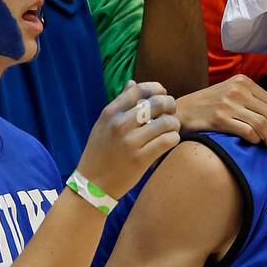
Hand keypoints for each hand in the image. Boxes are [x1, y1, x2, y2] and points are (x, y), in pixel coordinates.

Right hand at [76, 79, 179, 198]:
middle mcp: (120, 124)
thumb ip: (119, 103)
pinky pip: (168, 141)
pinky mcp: (140, 159)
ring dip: (174, 124)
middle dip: (170, 105)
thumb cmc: (100, 152)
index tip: (163, 94)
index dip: (156, 88)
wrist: (92, 184)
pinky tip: (169, 141)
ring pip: (167, 122)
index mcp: (110, 113)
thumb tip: (132, 83)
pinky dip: (173, 139)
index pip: (139, 89)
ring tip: (171, 129)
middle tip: (171, 113)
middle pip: (157, 103)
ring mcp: (130, 142)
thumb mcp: (103, 124)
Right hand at [177, 76, 266, 146]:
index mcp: (242, 81)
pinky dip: (255, 139)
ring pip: (261, 123)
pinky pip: (248, 132)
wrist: (182, 110)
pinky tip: (254, 142)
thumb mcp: (229, 90)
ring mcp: (229, 104)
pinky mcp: (221, 119)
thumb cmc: (207, 104)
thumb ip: (248, 97)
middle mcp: (237, 90)